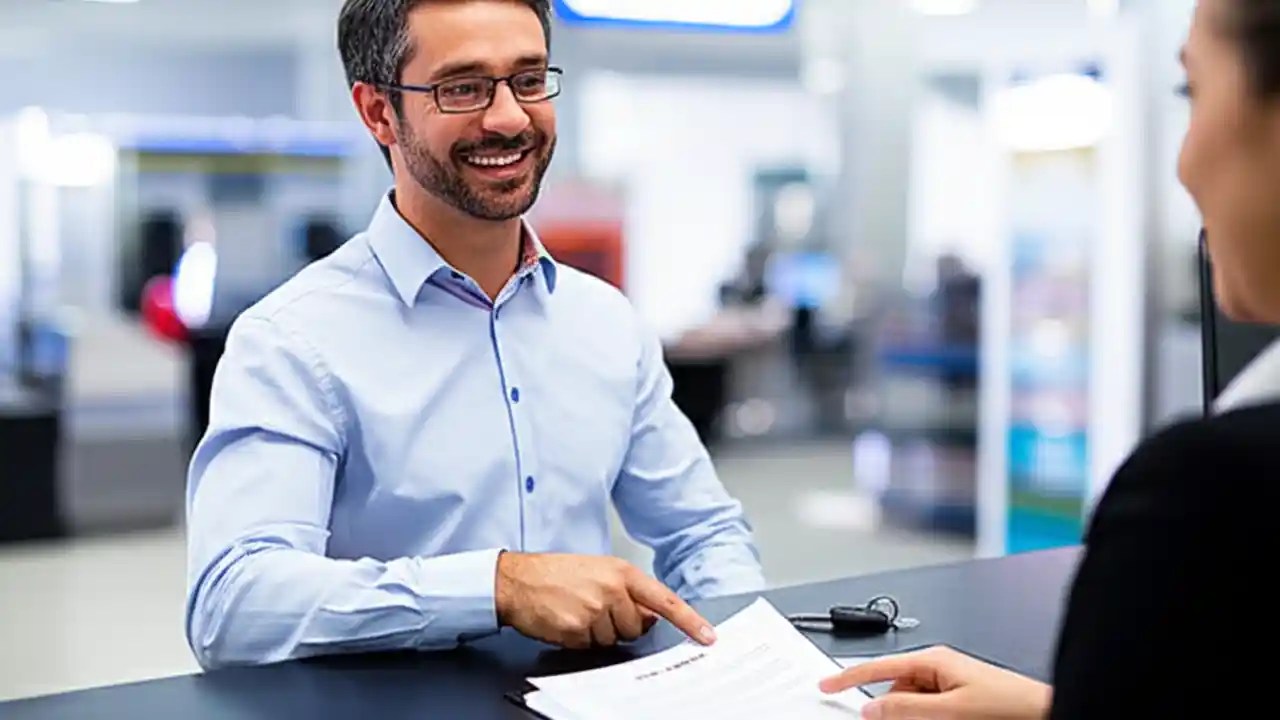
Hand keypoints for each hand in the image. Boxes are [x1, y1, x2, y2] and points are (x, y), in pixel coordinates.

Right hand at [495, 552, 716, 649]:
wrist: (518, 580)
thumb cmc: (556, 574)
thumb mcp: (598, 571)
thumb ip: (627, 591)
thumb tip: (649, 615)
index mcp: (621, 572)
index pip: (665, 599)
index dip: (689, 620)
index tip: (707, 635)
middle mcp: (612, 590)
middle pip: (637, 627)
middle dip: (620, 625)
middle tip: (595, 609)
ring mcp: (595, 610)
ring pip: (613, 640)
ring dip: (597, 633)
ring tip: (577, 611)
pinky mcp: (577, 629)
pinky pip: (590, 646)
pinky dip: (579, 639)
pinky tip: (566, 621)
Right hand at [818, 646, 1051, 719]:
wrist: (1044, 713)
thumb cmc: (1008, 706)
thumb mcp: (949, 710)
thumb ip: (906, 707)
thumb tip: (873, 708)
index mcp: (934, 660)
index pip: (879, 667)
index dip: (849, 677)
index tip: (827, 685)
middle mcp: (940, 668)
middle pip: (895, 688)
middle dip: (888, 708)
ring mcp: (951, 684)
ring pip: (912, 703)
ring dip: (909, 716)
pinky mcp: (960, 700)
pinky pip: (929, 709)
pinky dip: (923, 718)